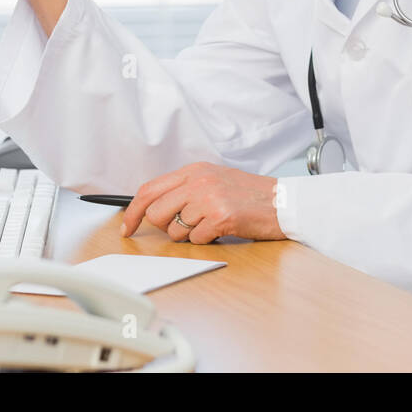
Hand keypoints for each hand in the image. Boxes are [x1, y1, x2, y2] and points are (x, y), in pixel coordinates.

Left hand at [120, 162, 284, 243]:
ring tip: (212, 224)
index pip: (149, 189)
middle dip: (166, 227)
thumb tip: (155, 208)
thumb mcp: (214, 180)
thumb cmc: (250, 195)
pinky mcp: (220, 217)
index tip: (128, 227)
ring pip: (175, 230)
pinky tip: (223, 229)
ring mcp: (209, 199)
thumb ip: (186, 190)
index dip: (133, 212)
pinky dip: (207, 240)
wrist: (283, 202)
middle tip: (188, 226)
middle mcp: (198, 181)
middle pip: (156, 213)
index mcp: (194, 171)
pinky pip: (197, 240)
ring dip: (190, 235)